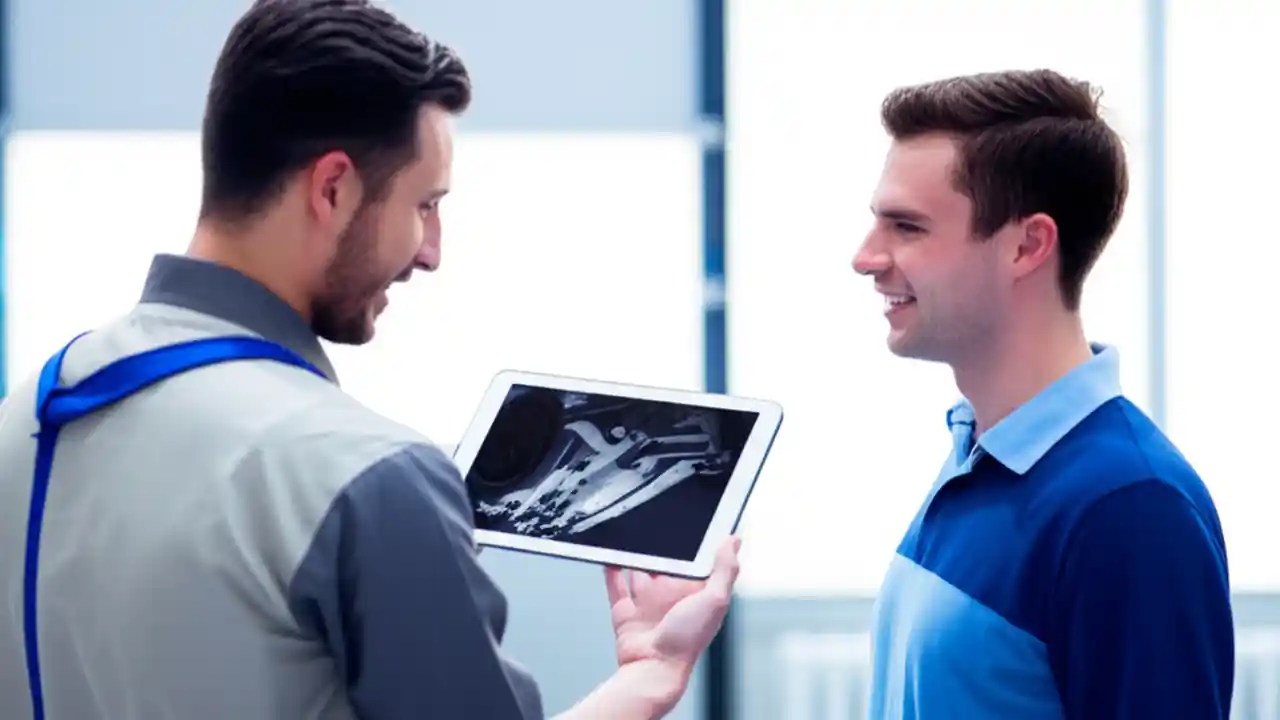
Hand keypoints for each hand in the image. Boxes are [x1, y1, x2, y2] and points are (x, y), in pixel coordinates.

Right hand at [602, 537, 741, 709]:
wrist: (652, 669)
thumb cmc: (686, 641)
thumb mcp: (714, 600)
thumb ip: (725, 569)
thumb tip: (734, 540)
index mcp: (697, 595)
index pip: (698, 564)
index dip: (697, 545)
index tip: (692, 522)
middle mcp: (673, 599)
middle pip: (666, 565)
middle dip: (662, 547)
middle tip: (656, 522)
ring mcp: (648, 605)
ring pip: (640, 572)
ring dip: (636, 556)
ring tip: (632, 534)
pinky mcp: (626, 612)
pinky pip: (616, 586)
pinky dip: (612, 570)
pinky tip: (611, 556)